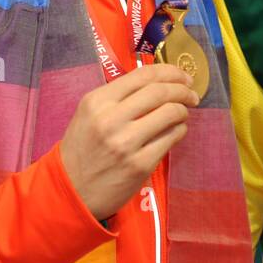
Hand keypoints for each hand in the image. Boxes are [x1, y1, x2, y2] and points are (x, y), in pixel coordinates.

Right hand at [58, 63, 197, 219]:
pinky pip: (171, 138)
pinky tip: (176, 130)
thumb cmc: (82, 149)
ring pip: (170, 113)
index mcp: (97, 101)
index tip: (182, 76)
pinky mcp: (141, 164)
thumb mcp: (89, 114)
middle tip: (191, 93)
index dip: (169, 72)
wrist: (72, 190)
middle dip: (182, 89)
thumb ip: (117, 97)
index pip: (143, 75)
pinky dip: (180, 130)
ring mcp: (127, 142)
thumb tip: (156, 84)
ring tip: (183, 113)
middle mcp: (111, 119)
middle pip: (160, 92)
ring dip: (183, 110)